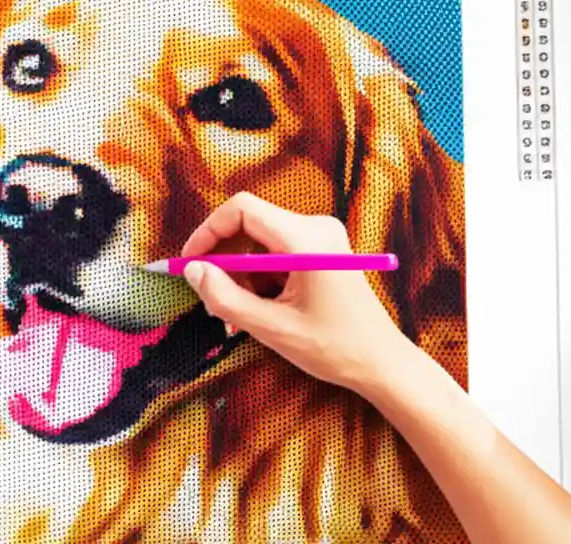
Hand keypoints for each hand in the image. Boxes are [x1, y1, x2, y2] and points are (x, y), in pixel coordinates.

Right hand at [180, 192, 416, 393]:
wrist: (382, 362)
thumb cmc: (335, 348)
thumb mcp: (272, 328)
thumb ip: (225, 298)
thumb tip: (191, 271)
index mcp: (306, 240)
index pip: (242, 209)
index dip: (208, 231)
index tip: (189, 262)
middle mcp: (315, 227)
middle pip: (249, 225)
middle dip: (224, 261)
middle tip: (209, 298)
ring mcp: (321, 237)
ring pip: (259, 242)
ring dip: (241, 276)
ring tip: (236, 316)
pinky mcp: (322, 250)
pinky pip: (275, 253)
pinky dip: (259, 278)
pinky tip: (258, 310)